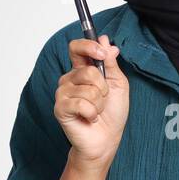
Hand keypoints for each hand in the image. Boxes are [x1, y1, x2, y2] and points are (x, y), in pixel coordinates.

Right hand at [55, 35, 129, 168]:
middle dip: (103, 87)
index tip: (102, 52)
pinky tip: (89, 118)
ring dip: (99, 103)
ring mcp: (63, 93)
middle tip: (103, 99)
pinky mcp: (60, 108)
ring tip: (96, 111)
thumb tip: (105, 40)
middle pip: (88, 70)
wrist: (107, 139)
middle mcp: (69, 79)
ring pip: (89, 89)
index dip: (89, 46)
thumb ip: (110, 62)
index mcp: (82, 70)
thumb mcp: (118, 83)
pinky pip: (82, 104)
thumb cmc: (112, 112)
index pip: (77, 48)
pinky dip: (92, 113)